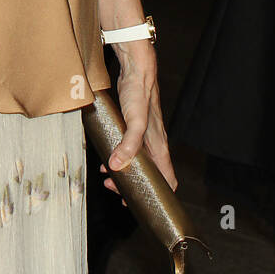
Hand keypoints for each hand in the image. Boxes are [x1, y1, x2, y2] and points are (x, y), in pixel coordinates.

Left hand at [100, 43, 176, 198]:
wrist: (136, 70)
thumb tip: (118, 166)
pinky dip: (119, 159)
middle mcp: (154, 144)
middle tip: (115, 189)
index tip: (142, 203)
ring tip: (108, 177)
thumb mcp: (135, 122)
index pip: (168, 180)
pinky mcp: (133, 128)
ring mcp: (144, 137)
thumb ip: (129, 145)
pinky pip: (129, 151)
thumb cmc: (140, 94)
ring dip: (124, 173)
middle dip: (133, 186)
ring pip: (138, 164)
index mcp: (159, 147)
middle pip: (150, 175)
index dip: (159, 195)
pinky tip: (106, 158)